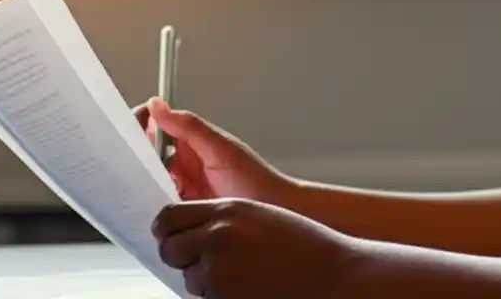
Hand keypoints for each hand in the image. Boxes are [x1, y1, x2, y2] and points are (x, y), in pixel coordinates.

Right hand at [135, 98, 297, 204]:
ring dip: (139, 181)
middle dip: (132, 155)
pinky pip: (156, 204)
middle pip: (146, 152)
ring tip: (131, 185)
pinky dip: (148, 204)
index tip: (126, 130)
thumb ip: (190, 127)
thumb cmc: (255, 180)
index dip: (139, 123)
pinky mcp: (181, 209)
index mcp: (192, 141)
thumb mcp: (221, 149)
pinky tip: (143, 206)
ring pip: (147, 179)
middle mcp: (184, 162)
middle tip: (123, 163)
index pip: (155, 124)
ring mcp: (182, 186)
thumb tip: (157, 104)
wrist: (274, 212)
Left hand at [153, 199, 357, 298]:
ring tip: (241, 277)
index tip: (172, 236)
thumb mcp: (261, 217)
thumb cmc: (305, 248)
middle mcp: (217, 237)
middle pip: (168, 249)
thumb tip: (190, 230)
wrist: (333, 276)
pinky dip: (218, 297)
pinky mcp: (221, 298)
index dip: (167, 230)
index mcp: (227, 211)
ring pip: (188, 278)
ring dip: (204, 281)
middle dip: (181, 258)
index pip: (168, 217)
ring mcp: (217, 271)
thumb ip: (223, 220)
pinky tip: (246, 289)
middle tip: (203, 262)